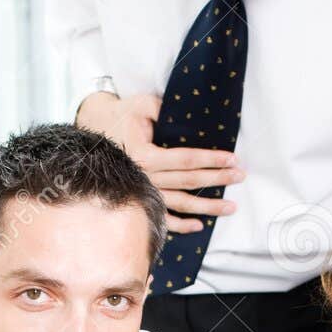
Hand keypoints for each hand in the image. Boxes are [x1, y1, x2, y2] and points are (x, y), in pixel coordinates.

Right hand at [75, 90, 243, 235]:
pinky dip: (180, 225)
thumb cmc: (119, 116)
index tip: (233, 159)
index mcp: (145, 155)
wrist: (90, 133)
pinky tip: (198, 227)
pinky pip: (161, 218)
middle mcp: (145, 177)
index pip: (186, 159)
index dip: (211, 159)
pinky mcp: (138, 200)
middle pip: (188, 181)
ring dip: (207, 208)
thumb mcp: (141, 105)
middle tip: (240, 177)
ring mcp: (141, 192)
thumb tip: (190, 117)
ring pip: (180, 204)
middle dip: (217, 180)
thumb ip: (164, 110)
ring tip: (231, 207)